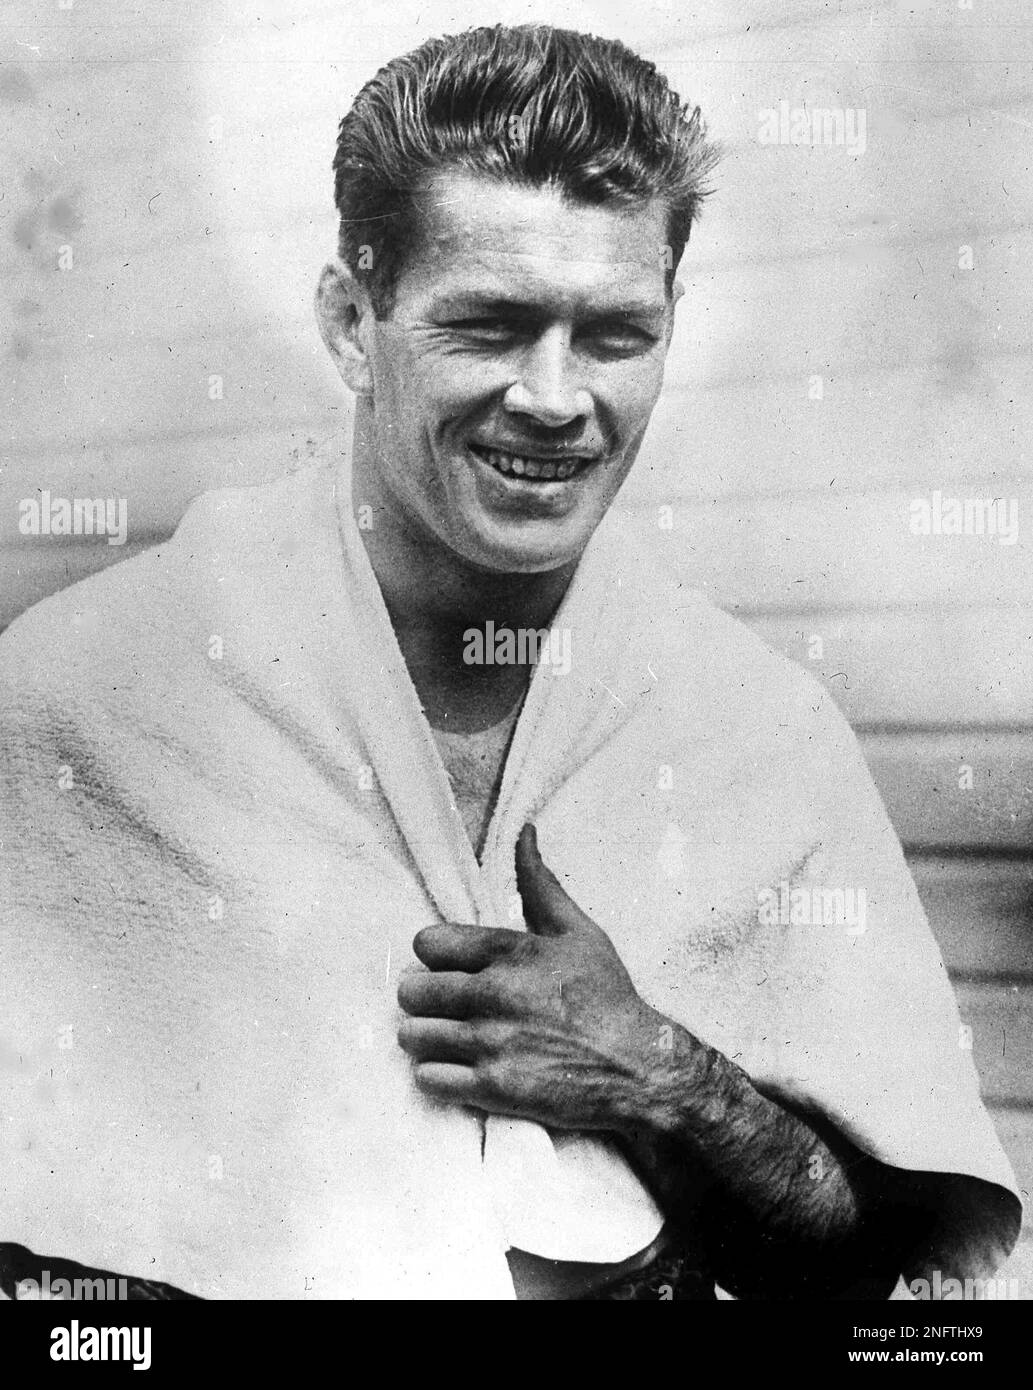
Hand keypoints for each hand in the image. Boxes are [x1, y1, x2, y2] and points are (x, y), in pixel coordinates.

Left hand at [396, 822, 666, 1131]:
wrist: (638, 1066)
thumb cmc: (607, 995)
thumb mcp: (578, 930)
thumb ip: (540, 884)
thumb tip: (525, 832)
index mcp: (508, 952)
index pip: (425, 944)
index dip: (434, 957)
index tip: (450, 968)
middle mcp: (492, 994)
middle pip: (410, 991)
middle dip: (423, 998)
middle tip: (445, 1006)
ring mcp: (490, 1043)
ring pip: (412, 1035)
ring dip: (425, 1037)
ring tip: (447, 1038)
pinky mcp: (492, 1088)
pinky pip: (428, 1079)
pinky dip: (437, 1075)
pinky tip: (458, 1069)